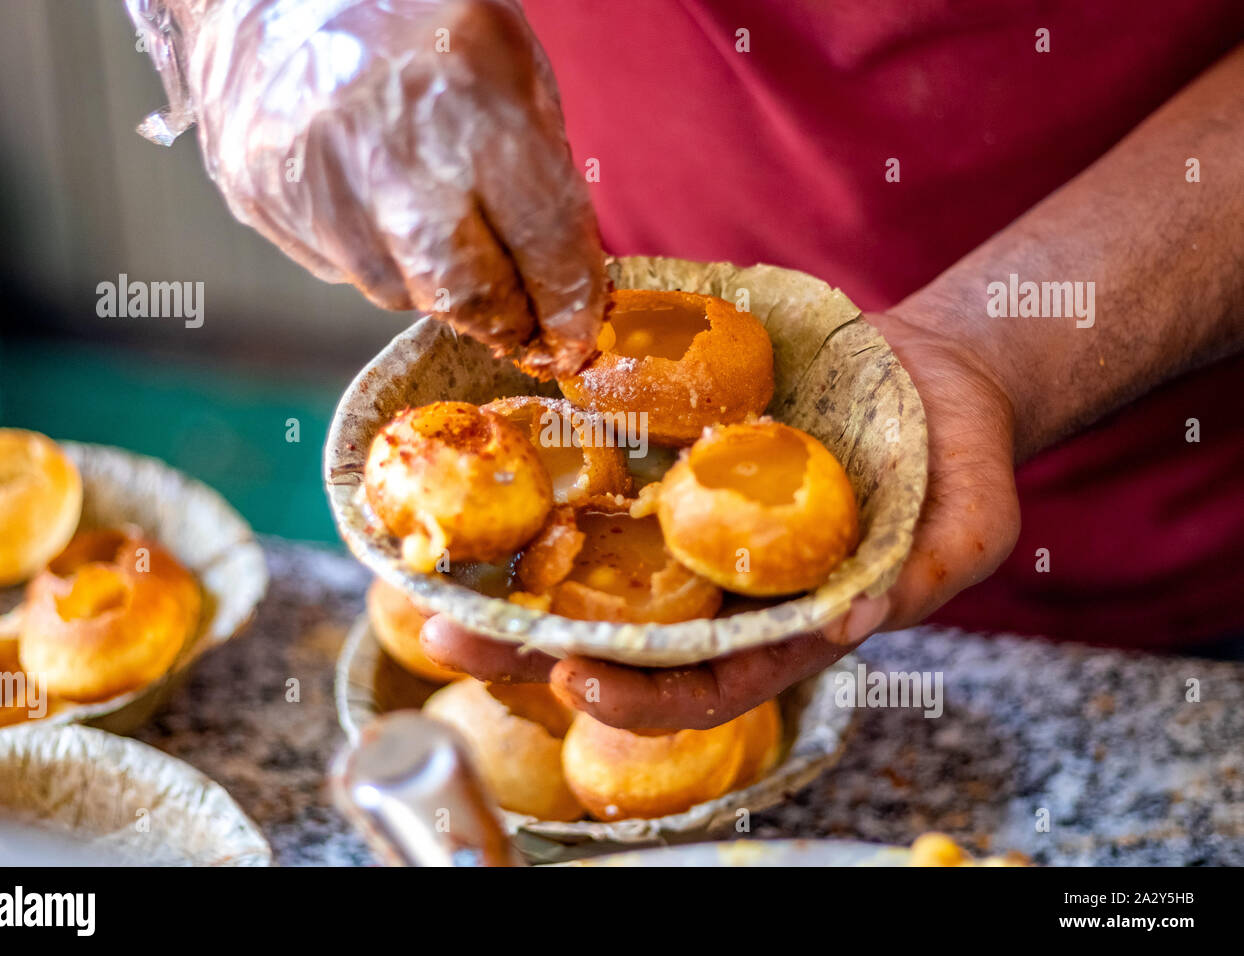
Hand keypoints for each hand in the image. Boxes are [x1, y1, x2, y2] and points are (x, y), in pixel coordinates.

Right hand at [136, 0, 604, 374]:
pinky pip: (337, 267)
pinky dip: (371, 254)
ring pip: (398, 293)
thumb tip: (559, 272)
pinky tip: (371, 203)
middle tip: (524, 331)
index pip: (543, 242)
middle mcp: (390, 153)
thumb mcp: (507, 58)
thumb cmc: (407, 6)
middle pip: (468, 295)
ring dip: (433, 283)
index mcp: (471, 103)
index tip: (576, 336)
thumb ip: (537, 164)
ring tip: (437, 233)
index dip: (568, 303)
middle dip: (507, 323)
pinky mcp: (261, 195)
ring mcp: (315, 180)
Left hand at [420, 307, 1020, 729]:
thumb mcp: (969, 522)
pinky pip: (595, 490)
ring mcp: (684, 531)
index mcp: (779, 627)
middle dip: (524, 651)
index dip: (635, 699)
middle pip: (611, 642)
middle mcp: (716, 591)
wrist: (923, 377)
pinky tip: (480, 476)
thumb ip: (919, 575)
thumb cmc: (956, 459)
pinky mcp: (667, 468)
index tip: (573, 679)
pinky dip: (537, 492)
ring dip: (502, 580)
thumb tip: (847, 621)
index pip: (700, 688)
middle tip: (446, 636)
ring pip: (582, 573)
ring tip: (425, 575)